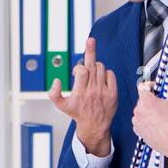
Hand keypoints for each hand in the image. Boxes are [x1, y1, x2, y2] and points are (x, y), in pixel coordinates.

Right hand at [47, 37, 117, 156]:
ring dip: (95, 67)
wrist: (94, 126)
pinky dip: (106, 73)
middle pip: (93, 65)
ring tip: (92, 74)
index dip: (78, 67)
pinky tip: (101, 78)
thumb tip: (56, 80)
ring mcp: (104, 92)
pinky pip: (111, 74)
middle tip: (90, 41)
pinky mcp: (113, 94)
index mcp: (79, 93)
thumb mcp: (60, 106)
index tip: (76, 72)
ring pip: (101, 68)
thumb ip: (53, 93)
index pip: (82, 71)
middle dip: (90, 53)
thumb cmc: (78, 113)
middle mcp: (92, 92)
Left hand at [131, 74, 167, 165]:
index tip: (157, 90)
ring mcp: (137, 122)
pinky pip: (140, 123)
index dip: (151, 86)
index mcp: (147, 100)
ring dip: (148, 112)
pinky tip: (157, 125)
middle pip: (144, 100)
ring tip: (160, 117)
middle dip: (152, 101)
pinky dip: (146, 122)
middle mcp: (138, 110)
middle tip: (163, 106)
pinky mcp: (138, 131)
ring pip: (141, 111)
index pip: (143, 86)